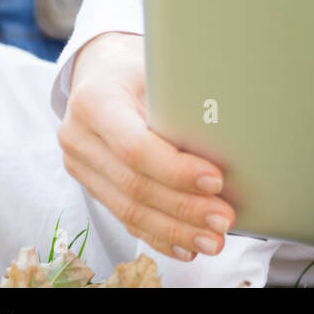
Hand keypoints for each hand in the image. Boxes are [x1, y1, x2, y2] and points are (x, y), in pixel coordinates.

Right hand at [57, 31, 235, 261]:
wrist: (102, 69)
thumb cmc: (140, 65)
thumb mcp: (157, 66)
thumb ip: (182, 94)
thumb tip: (235, 122)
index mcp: (95, 101)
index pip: (135, 147)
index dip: (177, 170)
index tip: (217, 180)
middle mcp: (79, 136)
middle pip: (135, 185)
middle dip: (184, 208)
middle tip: (224, 221)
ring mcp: (80, 165)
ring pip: (129, 209)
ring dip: (175, 230)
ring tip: (213, 241)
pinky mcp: (91, 183)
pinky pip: (124, 217)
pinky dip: (158, 235)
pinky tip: (186, 248)